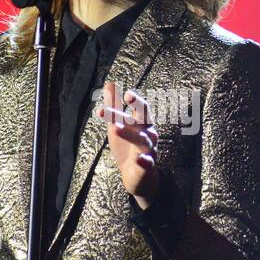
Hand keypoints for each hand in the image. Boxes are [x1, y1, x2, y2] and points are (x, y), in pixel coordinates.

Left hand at [97, 80, 158, 208]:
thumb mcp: (118, 125)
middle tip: (127, 96)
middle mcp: (148, 134)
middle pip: (144, 118)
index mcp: (143, 123)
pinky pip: (147, 163)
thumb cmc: (128, 147)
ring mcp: (149, 150)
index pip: (141, 107)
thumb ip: (115, 106)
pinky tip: (138, 159)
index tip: (124, 93)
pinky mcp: (146, 167)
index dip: (134, 99)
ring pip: (142, 140)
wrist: (136, 176)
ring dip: (129, 133)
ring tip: (115, 128)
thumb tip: (109, 83)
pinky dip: (144, 161)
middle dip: (138, 106)